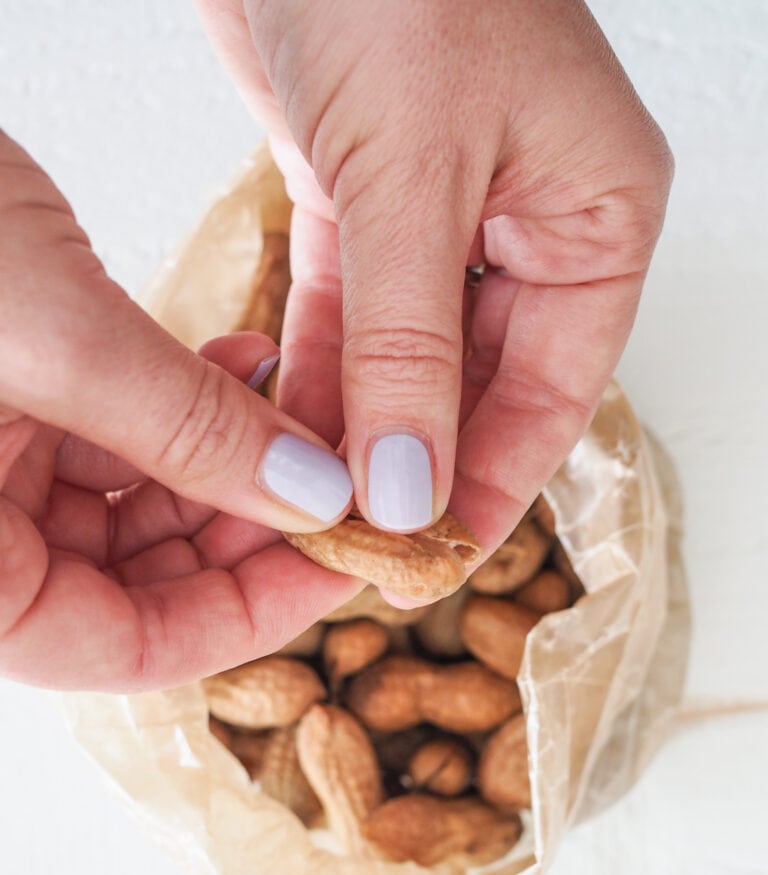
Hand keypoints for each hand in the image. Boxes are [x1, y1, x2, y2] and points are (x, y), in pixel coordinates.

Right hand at [0, 132, 359, 690]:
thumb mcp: (51, 337)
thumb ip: (188, 429)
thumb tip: (316, 499)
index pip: (128, 649)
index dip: (252, 613)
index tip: (347, 560)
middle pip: (148, 581)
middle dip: (255, 527)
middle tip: (343, 477)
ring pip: (145, 508)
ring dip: (235, 461)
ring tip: (304, 408)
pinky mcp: (10, 410)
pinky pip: (122, 439)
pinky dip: (190, 410)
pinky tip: (245, 363)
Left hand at [198, 0, 672, 556]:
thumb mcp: (415, 180)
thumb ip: (414, 345)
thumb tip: (411, 482)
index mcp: (596, 217)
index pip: (555, 390)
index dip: (495, 480)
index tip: (438, 554)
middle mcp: (531, 225)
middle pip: (483, 385)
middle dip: (423, 464)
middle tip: (369, 545)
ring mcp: (449, 217)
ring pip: (414, 358)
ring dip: (367, 428)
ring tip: (322, 505)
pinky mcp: (369, 200)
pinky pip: (356, 313)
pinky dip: (327, 370)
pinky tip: (296, 429)